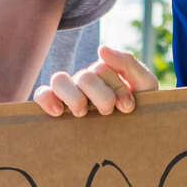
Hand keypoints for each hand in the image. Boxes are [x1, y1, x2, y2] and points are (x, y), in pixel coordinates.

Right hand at [35, 46, 156, 117]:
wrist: (138, 136)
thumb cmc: (141, 110)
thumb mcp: (144, 85)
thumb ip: (127, 63)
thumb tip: (100, 49)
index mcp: (104, 73)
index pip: (102, 69)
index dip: (116, 88)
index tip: (128, 107)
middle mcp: (84, 82)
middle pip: (84, 77)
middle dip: (101, 96)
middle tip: (108, 112)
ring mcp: (69, 94)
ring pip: (59, 80)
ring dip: (74, 97)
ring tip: (82, 112)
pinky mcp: (55, 108)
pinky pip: (42, 95)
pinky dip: (46, 99)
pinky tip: (58, 112)